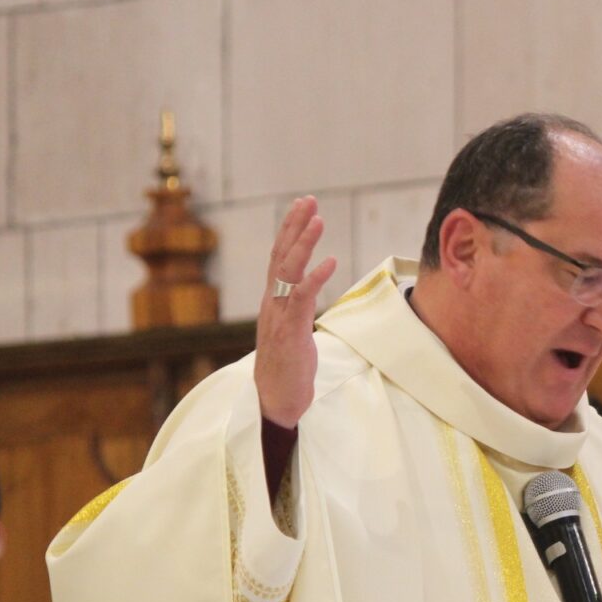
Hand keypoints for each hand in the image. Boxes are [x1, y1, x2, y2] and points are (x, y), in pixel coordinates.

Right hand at [254, 197, 337, 428]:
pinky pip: (301, 300)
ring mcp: (278, 317)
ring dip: (303, 244)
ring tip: (318, 220)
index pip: (279, 258)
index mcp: (274, 301)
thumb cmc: (288, 368)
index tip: (302, 207)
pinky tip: (330, 262)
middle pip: (280, 257)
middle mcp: (272, 304)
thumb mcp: (294, 329)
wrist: (275, 402)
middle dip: (294, 226)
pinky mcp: (288, 334)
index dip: (289, 231)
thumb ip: (297, 306)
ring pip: (287, 272)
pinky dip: (314, 278)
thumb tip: (307, 286)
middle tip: (307, 200)